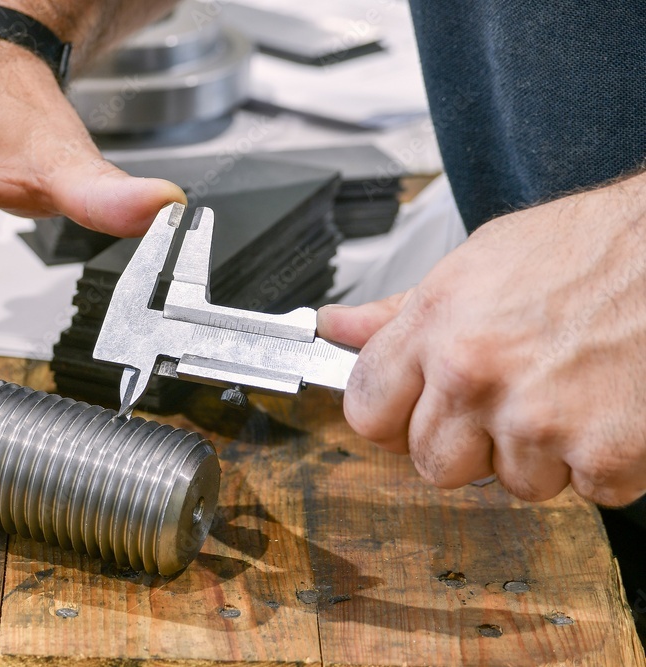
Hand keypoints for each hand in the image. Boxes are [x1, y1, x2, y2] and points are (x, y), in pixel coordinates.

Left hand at [317, 174, 645, 506]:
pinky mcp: (601, 455)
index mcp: (437, 326)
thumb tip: (335, 327)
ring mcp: (536, 420)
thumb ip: (398, 312)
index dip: (387, 419)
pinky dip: (599, 463)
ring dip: (537, 454)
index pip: (366, 411)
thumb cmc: (588, 250)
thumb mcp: (476, 264)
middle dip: (466, 443)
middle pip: (430, 462)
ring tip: (568, 390)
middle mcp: (475, 374)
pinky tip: (608, 407)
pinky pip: (582, 492)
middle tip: (507, 398)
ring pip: (509, 483)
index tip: (406, 415)